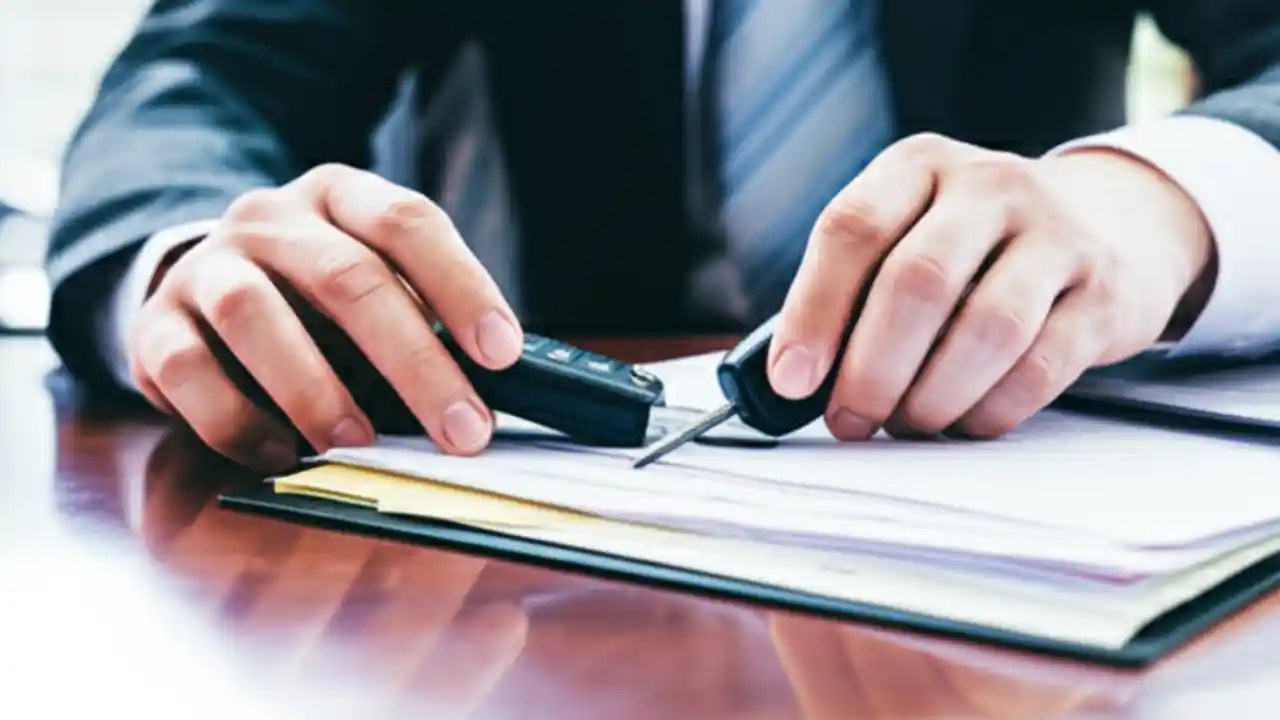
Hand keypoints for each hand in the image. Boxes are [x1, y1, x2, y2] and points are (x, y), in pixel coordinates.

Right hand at [129, 164, 522, 469]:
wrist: (198, 282)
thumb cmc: (312, 295)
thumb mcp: (370, 280)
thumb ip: (419, 319)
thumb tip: (484, 392)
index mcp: (339, 194)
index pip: (407, 221)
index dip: (461, 286)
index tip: (502, 353)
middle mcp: (270, 219)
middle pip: (346, 277)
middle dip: (414, 361)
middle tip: (463, 429)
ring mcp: (207, 266)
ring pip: (253, 315)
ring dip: (316, 390)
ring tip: (361, 444)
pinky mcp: (155, 325)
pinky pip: (189, 373)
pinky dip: (239, 422)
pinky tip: (281, 455)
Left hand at [770, 133, 1214, 439]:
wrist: (1107, 222)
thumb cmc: (973, 247)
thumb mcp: (907, 234)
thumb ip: (850, 294)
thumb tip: (793, 379)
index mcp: (918, 166)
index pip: (853, 229)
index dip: (813, 312)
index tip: (791, 380)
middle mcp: (989, 185)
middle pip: (918, 281)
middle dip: (871, 370)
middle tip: (850, 419)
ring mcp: (1056, 232)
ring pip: (986, 328)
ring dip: (933, 397)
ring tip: (908, 424)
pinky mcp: (1104, 290)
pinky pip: (1040, 366)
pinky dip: (990, 410)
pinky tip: (965, 421)